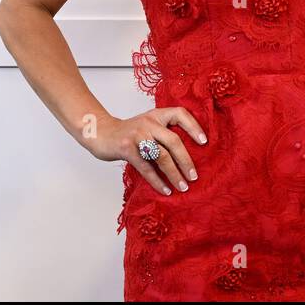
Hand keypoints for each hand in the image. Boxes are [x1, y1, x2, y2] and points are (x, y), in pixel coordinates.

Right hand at [84, 108, 206, 195]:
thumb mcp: (146, 126)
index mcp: (156, 115)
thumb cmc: (128, 133)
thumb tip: (188, 155)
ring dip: (174, 174)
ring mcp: (137, 135)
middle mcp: (148, 122)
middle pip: (173, 141)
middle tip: (194, 176)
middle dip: (186, 160)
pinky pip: (146, 168)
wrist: (100, 133)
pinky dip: (157, 181)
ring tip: (183, 186)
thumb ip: (162, 133)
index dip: (193, 126)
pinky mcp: (127, 148)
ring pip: (161, 156)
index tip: (204, 142)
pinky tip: (165, 190)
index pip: (179, 114)